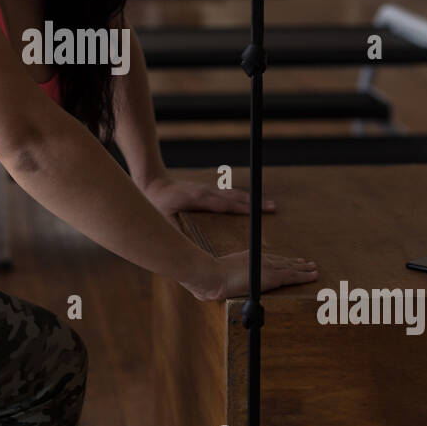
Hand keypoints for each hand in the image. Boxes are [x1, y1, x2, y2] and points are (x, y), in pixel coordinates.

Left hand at [142, 174, 276, 222]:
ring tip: (270, 206)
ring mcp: (208, 190)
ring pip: (234, 194)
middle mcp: (206, 192)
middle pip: (234, 197)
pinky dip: (243, 199)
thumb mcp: (164, 218)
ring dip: (253, 200)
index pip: (223, 204)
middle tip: (273, 208)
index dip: (240, 207)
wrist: (153, 183)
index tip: (256, 211)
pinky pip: (229, 194)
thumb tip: (186, 243)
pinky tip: (253, 204)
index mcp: (198, 199)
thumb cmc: (158, 204)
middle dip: (255, 203)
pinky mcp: (208, 191)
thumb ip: (177, 228)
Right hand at [182, 249, 318, 301]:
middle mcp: (259, 261)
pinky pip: (293, 276)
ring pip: (290, 267)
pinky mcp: (272, 276)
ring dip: (303, 268)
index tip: (289, 262)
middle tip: (308, 263)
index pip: (269, 260)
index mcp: (248, 260)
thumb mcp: (213, 282)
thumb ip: (215, 286)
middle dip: (295, 263)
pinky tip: (314, 276)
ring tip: (314, 268)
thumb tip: (207, 293)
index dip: (281, 262)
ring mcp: (267, 267)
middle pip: (282, 261)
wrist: (210, 276)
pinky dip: (305, 276)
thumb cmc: (207, 280)